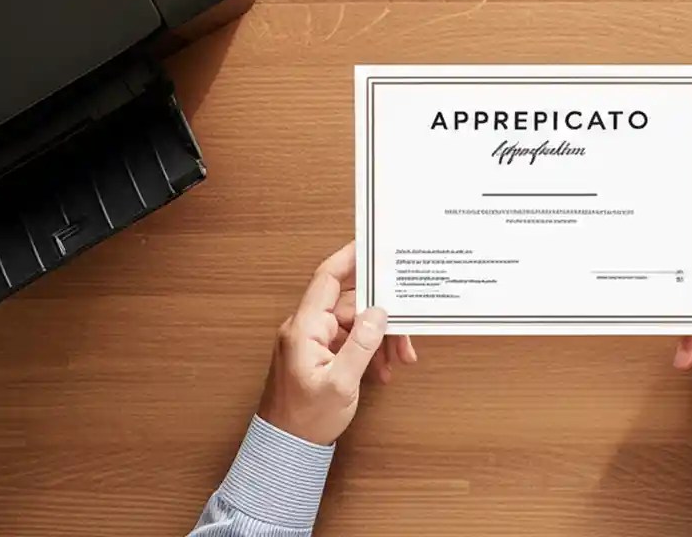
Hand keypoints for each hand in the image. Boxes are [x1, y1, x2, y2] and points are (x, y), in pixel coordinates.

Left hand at [258, 242, 417, 444]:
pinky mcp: (319, 353)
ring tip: (395, 362)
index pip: (328, 279)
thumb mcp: (341, 383)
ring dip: (378, 339)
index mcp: (305, 328)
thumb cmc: (305, 419)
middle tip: (405, 338)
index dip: (350, 258)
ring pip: (355, 323)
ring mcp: (312, 340)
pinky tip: (381, 369)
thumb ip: (362, 345)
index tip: (372, 245)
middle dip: (381, 319)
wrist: (286, 447)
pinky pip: (350, 340)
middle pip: (352, 305)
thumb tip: (379, 313)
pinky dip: (368, 351)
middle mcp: (306, 328)